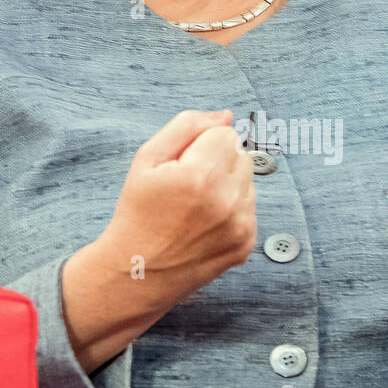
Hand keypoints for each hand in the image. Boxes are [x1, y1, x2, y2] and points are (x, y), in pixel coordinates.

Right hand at [96, 108, 256, 305]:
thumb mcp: (147, 159)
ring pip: (248, 182)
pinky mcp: (246, 243)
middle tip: (187, 186)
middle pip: (241, 155)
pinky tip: (204, 224)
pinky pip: (249, 209)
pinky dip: (231, 211)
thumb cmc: (138, 213)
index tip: (181, 166)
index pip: (225, 133)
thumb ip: (187, 126)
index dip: (200, 145)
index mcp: (201, 175)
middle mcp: (227, 201)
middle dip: (217, 163)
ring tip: (195, 207)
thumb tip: (225, 116)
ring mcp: (240, 225)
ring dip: (227, 186)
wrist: (138, 271)